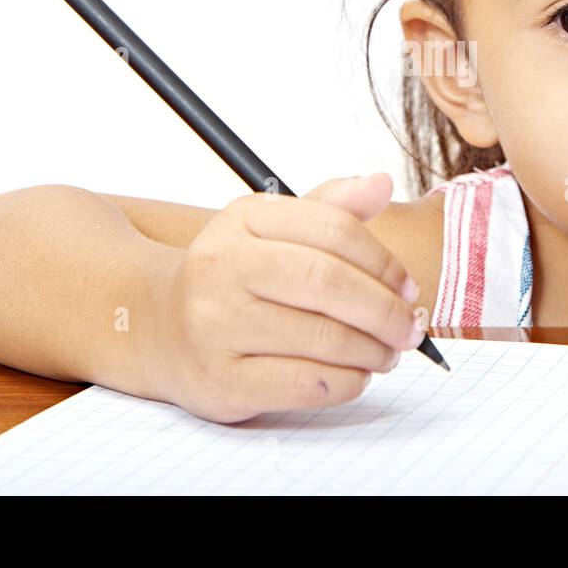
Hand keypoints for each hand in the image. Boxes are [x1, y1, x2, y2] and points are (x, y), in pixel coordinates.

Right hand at [150, 173, 425, 423]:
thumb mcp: (272, 228)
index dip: (384, 261)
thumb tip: (382, 182)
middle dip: (385, 310)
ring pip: (323, 339)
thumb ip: (330, 208)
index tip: (409, 287)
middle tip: (410, 328)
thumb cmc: (235, 276)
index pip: (334, 229)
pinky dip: (347, 382)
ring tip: (388, 353)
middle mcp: (222, 268)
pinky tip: (356, 375)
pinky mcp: (221, 382)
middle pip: (328, 283)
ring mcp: (216, 327)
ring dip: (373, 350)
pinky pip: (305, 385)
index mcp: (242, 220)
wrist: (157, 326)